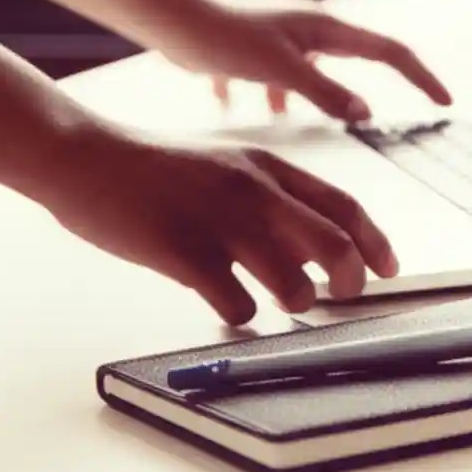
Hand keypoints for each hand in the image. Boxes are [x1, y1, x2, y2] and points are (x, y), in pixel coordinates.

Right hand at [44, 126, 395, 324]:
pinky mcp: (182, 251)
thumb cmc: (154, 167)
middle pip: (334, 246)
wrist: (83, 155)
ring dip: (295, 302)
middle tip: (344, 298)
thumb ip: (270, 198)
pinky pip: (236, 304)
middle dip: (351, 282)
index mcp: (266, 167)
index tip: (388, 269)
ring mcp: (219, 221)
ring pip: (292, 284)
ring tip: (276, 300)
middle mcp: (253, 191)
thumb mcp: (225, 165)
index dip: (375, 243)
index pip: (344, 206)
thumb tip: (312, 247)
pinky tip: (225, 304)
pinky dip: (240, 315)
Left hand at [158, 0, 451, 118]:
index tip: (444, 103)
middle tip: (375, 122)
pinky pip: (271, 77)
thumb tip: (366, 114)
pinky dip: (262, 93)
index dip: (421, 78)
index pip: (390, 53)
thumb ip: (326, 94)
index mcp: (326, 29)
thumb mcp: (283, 72)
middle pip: (355, 60)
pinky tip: (233, 104)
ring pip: (310, 74)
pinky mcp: (255, 49)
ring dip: (304, 98)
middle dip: (359, 94)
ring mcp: (283, 38)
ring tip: (280, 116)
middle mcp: (310, 29)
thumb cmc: (225, 39)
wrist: (172, 19)